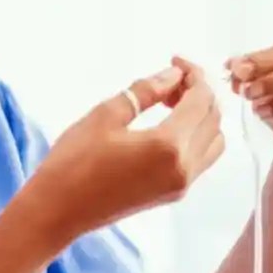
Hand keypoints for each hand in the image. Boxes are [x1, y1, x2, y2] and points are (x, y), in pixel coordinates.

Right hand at [23, 64, 225, 239]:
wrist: (58, 211)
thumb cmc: (74, 162)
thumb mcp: (106, 116)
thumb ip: (146, 92)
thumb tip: (172, 75)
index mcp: (169, 146)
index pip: (201, 100)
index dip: (194, 74)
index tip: (176, 61)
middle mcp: (185, 168)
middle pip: (214, 119)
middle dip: (200, 92)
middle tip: (171, 78)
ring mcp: (182, 185)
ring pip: (214, 141)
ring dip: (202, 116)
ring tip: (171, 101)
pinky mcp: (173, 194)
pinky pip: (202, 159)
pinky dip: (196, 136)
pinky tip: (168, 125)